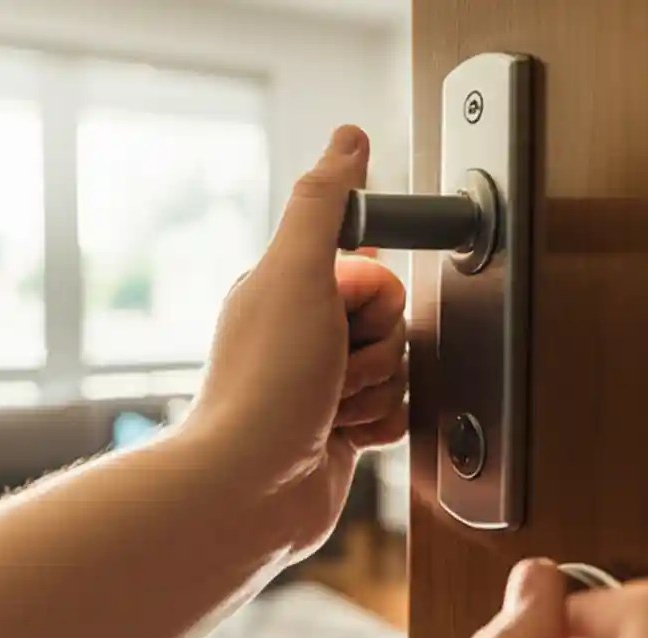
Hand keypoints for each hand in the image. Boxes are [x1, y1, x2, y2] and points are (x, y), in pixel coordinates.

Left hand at [184, 125, 406, 557]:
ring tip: (328, 409)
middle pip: (392, 322)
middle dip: (376, 352)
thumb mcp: (296, 273)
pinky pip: (396, 415)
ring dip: (374, 393)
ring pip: (397, 371)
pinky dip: (378, 427)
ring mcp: (321, 383)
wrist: (250, 487)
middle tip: (332, 371)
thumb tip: (348, 141)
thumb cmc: (266, 385)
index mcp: (287, 289)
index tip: (343, 316)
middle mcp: (302, 333)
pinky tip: (341, 436)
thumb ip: (325, 203)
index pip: (374, 273)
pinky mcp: (340, 430)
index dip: (372, 298)